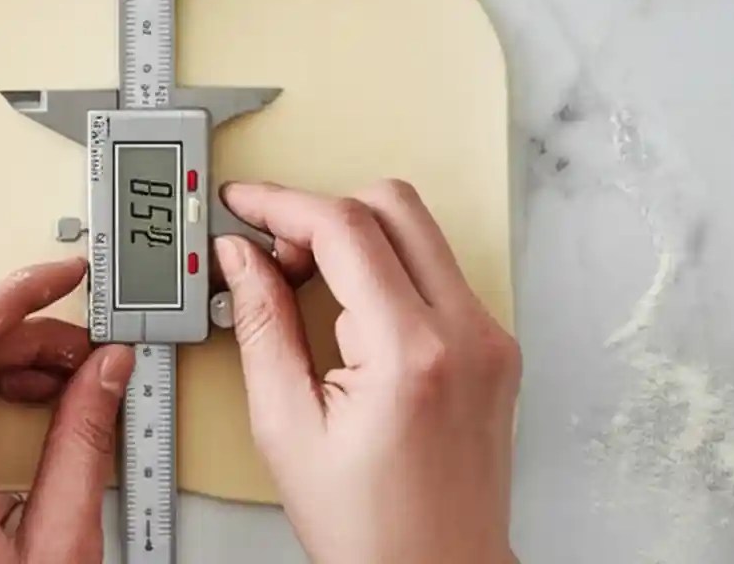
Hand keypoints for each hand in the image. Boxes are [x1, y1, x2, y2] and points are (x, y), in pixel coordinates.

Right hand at [215, 181, 519, 563]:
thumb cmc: (370, 528)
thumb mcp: (286, 426)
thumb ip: (260, 326)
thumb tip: (241, 260)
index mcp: (411, 354)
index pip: (345, 229)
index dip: (282, 204)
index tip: (244, 205)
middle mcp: (466, 333)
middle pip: (393, 207)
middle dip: (321, 212)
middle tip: (275, 253)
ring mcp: (489, 337)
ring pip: (417, 231)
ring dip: (354, 239)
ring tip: (307, 289)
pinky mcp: (493, 346)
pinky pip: (434, 271)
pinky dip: (383, 270)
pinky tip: (347, 313)